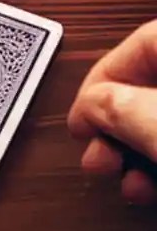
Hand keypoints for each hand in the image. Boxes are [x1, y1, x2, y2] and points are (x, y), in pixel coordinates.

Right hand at [67, 20, 156, 205]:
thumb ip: (120, 109)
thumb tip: (91, 106)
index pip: (140, 41)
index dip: (100, 78)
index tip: (80, 118)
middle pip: (150, 83)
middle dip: (116, 124)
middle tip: (97, 154)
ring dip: (135, 150)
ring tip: (121, 180)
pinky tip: (150, 189)